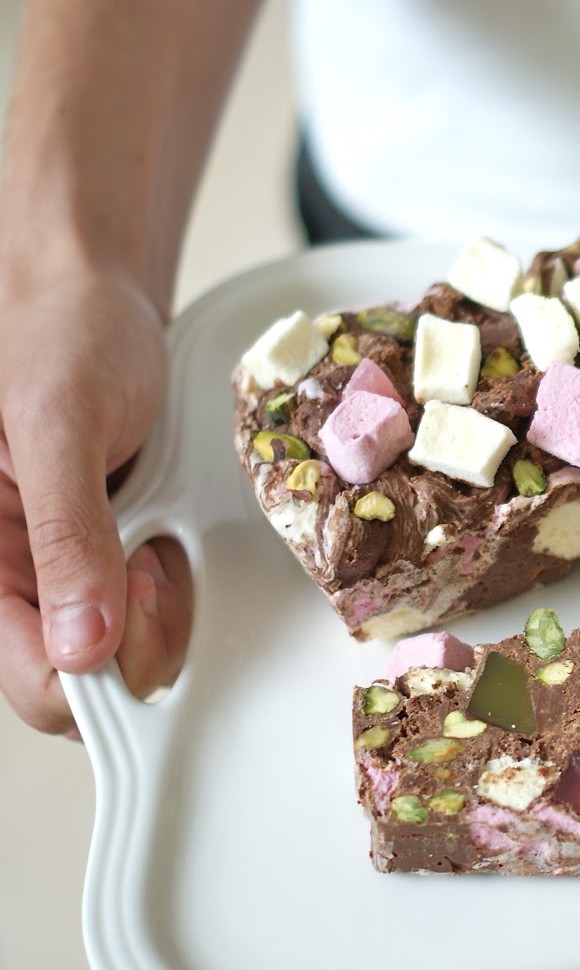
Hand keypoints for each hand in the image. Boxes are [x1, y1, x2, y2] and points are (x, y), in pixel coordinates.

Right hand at [0, 266, 190, 733]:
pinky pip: (131, 608)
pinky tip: (157, 534)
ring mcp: (40, 570)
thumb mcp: (61, 421)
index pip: (28, 678)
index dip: (98, 667)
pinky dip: (162, 583)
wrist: (88, 291)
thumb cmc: (60, 332)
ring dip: (153, 606)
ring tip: (151, 534)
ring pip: (113, 650)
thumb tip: (82, 644)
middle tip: (149, 558)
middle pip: (77, 677)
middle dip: (134, 633)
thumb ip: (66, 531)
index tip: (137, 594)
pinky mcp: (81, 556)